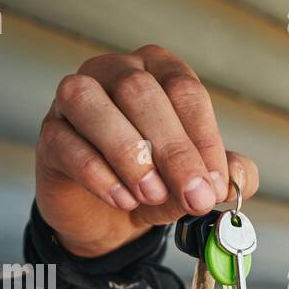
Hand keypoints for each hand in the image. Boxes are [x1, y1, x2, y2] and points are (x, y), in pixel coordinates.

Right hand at [34, 44, 259, 256]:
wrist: (108, 217)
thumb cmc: (156, 185)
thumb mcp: (198, 182)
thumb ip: (226, 177)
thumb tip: (237, 175)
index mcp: (158, 71)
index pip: (184, 90)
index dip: (203, 138)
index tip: (216, 183)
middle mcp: (114, 73)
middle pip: (141, 92)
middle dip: (174, 150)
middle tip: (195, 197)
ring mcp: (74, 100)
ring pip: (91, 103)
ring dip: (130, 153)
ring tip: (153, 194)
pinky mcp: (50, 134)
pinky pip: (66, 143)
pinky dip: (98, 174)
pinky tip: (123, 200)